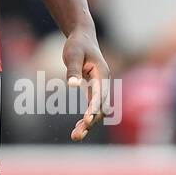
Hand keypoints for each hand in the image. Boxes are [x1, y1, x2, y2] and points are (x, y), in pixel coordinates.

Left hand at [63, 27, 109, 141]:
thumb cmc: (77, 45)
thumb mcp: (73, 54)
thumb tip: (72, 86)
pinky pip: (92, 107)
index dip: (94, 108)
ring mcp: (100, 88)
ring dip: (88, 124)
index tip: (86, 120)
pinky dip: (86, 118)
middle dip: (90, 122)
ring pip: (97, 110)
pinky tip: (77, 129)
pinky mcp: (94, 90)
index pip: (100, 95)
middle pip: (101, 107)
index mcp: (102, 74)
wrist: (83, 37)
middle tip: (77, 135)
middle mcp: (104, 83)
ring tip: (75, 137)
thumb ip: (72, 70)